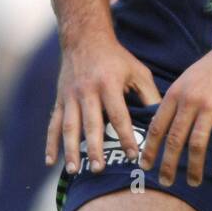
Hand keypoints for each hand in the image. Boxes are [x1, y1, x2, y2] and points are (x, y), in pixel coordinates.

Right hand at [46, 37, 161, 174]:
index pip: (119, 115)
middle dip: (94, 147)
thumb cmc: (117, 59)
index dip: (126, 136)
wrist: (85, 39)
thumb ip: (150, 95)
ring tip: (73, 171)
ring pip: (69, 126)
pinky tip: (50, 162)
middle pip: (91, 123)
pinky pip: (53, 124)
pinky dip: (50, 144)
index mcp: (109, 84)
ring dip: (70, 150)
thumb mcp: (138, 71)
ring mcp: (70, 96)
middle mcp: (88, 91)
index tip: (132, 156)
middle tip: (99, 169)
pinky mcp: (59, 100)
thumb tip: (161, 120)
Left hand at [139, 29, 211, 187]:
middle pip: (174, 139)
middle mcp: (190, 100)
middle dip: (168, 164)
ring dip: (194, 167)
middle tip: (166, 183)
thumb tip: (163, 123)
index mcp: (176, 92)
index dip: (150, 149)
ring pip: (197, 143)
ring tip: (194, 182)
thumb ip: (177, 99)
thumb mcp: (189, 78)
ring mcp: (210, 105)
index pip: (158, 126)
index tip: (145, 166)